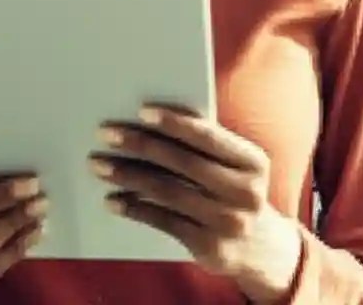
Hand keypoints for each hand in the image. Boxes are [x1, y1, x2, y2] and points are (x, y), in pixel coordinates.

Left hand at [90, 106, 302, 302]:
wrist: (262, 249)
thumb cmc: (235, 193)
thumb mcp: (236, 167)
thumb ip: (207, 147)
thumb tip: (152, 120)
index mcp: (253, 162)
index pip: (209, 136)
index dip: (174, 123)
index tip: (142, 112)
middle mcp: (246, 192)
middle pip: (183, 163)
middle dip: (141, 144)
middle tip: (106, 133)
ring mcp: (229, 222)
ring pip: (168, 192)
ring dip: (129, 176)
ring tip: (100, 166)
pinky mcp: (210, 247)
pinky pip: (164, 222)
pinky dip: (135, 209)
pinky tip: (112, 200)